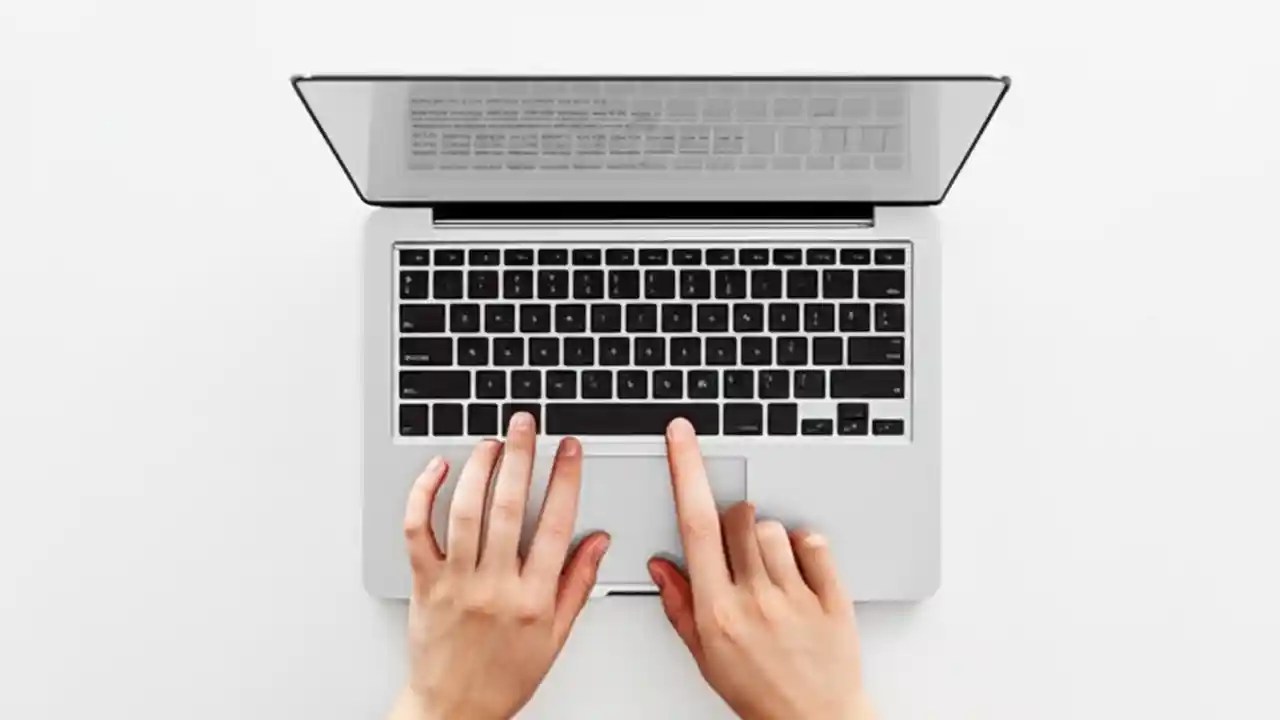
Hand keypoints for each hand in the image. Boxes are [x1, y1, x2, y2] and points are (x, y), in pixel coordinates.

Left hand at [391, 413, 609, 719]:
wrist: (454, 710)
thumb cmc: (505, 677)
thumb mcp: (556, 636)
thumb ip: (578, 583)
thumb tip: (599, 540)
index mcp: (534, 598)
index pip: (556, 524)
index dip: (565, 479)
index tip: (570, 448)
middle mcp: (494, 586)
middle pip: (509, 507)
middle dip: (520, 456)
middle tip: (526, 424)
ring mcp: (456, 582)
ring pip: (465, 511)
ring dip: (479, 468)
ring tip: (492, 442)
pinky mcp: (424, 583)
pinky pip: (418, 530)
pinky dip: (424, 494)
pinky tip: (439, 469)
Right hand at [648, 418, 874, 719]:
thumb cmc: (757, 691)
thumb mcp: (705, 655)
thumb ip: (680, 605)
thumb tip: (661, 563)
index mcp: (717, 611)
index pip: (695, 524)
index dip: (686, 471)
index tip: (682, 435)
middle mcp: (755, 600)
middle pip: (737, 515)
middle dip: (733, 517)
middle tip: (738, 550)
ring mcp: (796, 598)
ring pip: (773, 526)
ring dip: (767, 536)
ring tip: (770, 570)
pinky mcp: (832, 597)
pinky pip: (814, 542)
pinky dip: (805, 546)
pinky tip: (798, 570)